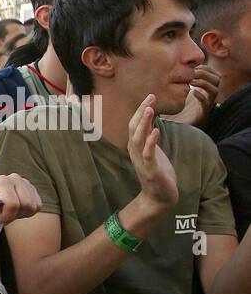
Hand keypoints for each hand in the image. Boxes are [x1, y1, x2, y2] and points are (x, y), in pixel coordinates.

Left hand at [0, 173, 42, 223]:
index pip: (12, 203)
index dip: (6, 215)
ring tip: (10, 212)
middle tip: (5, 216)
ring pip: (32, 206)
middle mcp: (15, 178)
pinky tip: (17, 210)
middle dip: (15, 214)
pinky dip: (28, 212)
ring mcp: (26, 182)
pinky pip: (37, 206)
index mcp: (1, 181)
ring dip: (21, 213)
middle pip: (25, 204)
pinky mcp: (34, 189)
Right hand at [127, 94, 178, 212]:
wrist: (159, 197)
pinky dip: (151, 142)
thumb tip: (151, 120)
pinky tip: (156, 131)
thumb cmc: (158, 173)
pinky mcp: (151, 170)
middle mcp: (136, 152)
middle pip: (134, 129)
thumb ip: (150, 137)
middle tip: (150, 97)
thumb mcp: (153, 151)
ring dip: (143, 124)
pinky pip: (149, 154)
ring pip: (139, 139)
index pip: (135, 125)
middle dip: (141, 113)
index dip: (141, 111)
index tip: (149, 97)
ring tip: (150, 109)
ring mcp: (142, 161)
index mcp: (136, 148)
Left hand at [162, 65, 219, 128]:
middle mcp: (208, 95)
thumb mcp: (175, 91)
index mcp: (204, 88)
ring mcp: (206, 105)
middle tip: (192, 73)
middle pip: (218, 79)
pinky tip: (193, 93)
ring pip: (215, 91)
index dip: (206, 68)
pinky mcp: (202, 114)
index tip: (193, 67)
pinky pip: (207, 104)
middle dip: (206, 74)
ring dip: (204, 83)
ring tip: (191, 82)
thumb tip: (167, 66)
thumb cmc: (172, 107)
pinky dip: (201, 97)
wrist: (172, 126)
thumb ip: (176, 80)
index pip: (214, 74)